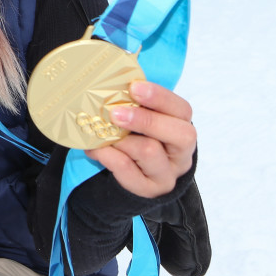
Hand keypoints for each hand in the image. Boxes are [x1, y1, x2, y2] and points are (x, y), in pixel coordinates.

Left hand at [86, 81, 196, 198]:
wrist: (134, 177)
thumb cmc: (138, 139)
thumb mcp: (142, 121)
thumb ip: (134, 105)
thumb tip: (110, 85)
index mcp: (181, 127)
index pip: (181, 109)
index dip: (159, 96)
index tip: (134, 87)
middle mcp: (181, 153)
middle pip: (180, 134)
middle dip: (145, 119)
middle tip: (115, 112)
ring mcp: (167, 174)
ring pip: (149, 151)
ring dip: (121, 138)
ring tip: (102, 132)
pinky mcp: (148, 189)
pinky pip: (126, 170)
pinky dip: (107, 155)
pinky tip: (94, 148)